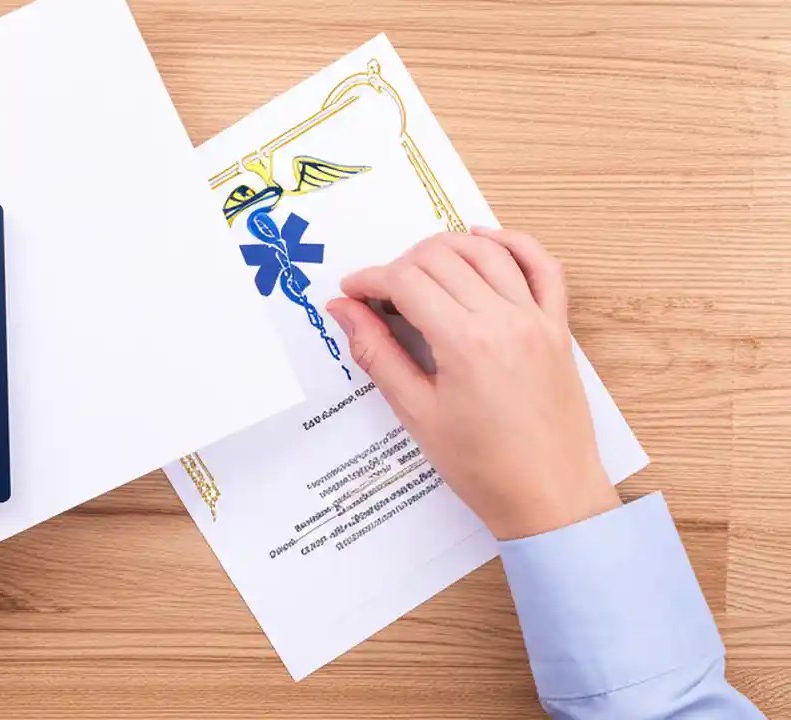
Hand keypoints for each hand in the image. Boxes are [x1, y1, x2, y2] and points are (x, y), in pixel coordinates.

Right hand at [326, 227, 619, 539]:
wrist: (550, 497)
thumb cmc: (482, 468)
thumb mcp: (416, 413)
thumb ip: (377, 354)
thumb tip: (344, 311)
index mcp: (465, 342)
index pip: (407, 282)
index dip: (370, 280)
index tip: (350, 293)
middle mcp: (504, 318)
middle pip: (442, 258)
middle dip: (400, 265)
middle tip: (379, 294)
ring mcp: (537, 319)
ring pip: (487, 251)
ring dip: (446, 248)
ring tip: (418, 268)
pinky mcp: (558, 327)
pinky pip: (542, 265)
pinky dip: (513, 243)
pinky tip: (484, 242)